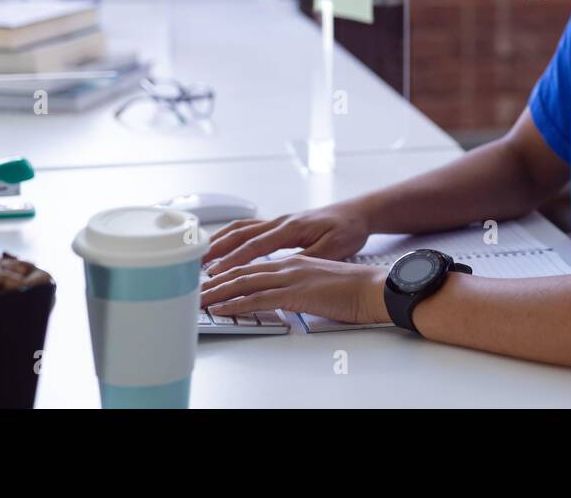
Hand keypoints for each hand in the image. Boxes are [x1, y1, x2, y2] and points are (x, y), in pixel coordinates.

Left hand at [200, 254, 388, 323]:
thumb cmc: (356, 288)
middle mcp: (289, 265)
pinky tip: (222, 308)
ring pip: (244, 282)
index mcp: (295, 262)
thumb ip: (302, 286)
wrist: (375, 287)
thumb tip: (288, 298)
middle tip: (195, 289)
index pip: (253, 266)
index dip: (229, 272)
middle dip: (215, 281)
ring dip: (218, 292)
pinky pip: (258, 298)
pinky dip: (236, 303)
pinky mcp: (295, 292)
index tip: (211, 280)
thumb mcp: (322, 283)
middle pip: (243, 271)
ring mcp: (291, 277)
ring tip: (199, 299)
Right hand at [202, 203, 370, 274]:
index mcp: (291, 228)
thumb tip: (282, 270)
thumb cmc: (347, 230)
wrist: (357, 212)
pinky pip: (249, 228)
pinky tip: (222, 246)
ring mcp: (278, 220)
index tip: (217, 274)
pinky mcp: (280, 224)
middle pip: (240, 234)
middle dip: (217, 251)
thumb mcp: (333, 248)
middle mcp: (280, 221)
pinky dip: (231, 236)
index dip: (234, 261)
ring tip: (200, 258)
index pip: (255, 246)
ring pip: (241, 228)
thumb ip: (306, 258)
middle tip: (196, 267)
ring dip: (219, 241)